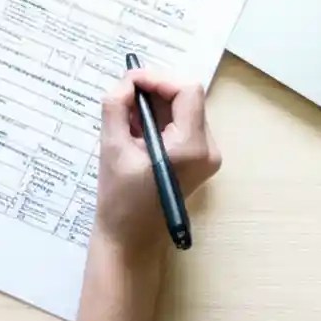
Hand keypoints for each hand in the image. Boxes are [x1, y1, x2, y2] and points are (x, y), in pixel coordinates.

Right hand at [95, 71, 221, 254]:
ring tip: (126, 118)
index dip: (158, 79)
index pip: (186, 90)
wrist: (130, 240)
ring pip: (184, 109)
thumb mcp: (112, 148)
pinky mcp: (199, 160)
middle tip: (123, 97)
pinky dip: (160, 119)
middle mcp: (208, 148)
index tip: (129, 82)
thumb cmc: (120, 200)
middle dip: (154, 91)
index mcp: (192, 146)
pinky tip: (136, 131)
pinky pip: (182, 125)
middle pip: (187, 98)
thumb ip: (116, 107)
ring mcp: (207, 155)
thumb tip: (125, 81)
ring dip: (155, 105)